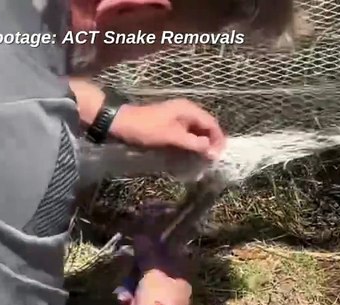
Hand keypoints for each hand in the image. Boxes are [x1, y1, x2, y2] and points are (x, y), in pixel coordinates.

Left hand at [110, 99, 225, 160]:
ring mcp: (177, 117)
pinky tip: (190, 154)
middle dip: (211, 142)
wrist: (120, 122)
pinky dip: (190, 143)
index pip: (212, 124)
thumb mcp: (172, 137)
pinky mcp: (170, 124)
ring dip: (201, 144)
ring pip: (196, 131)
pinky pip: (186, 133)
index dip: (218, 139)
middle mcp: (186, 111)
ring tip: (202, 159)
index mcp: (189, 110)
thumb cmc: (147, 128)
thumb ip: (194, 143)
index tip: (219, 156)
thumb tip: (212, 151)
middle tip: (211, 159)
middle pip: (206, 127)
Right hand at [118, 202, 193, 304]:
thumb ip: (147, 253)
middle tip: (130, 267)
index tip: (144, 249)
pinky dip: (129, 300)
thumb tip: (141, 236)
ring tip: (125, 289)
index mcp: (183, 281)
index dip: (159, 255)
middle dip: (140, 272)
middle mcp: (177, 295)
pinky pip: (137, 304)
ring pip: (144, 290)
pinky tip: (124, 300)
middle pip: (156, 276)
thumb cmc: (159, 295)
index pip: (173, 262)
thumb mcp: (153, 270)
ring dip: (132, 287)